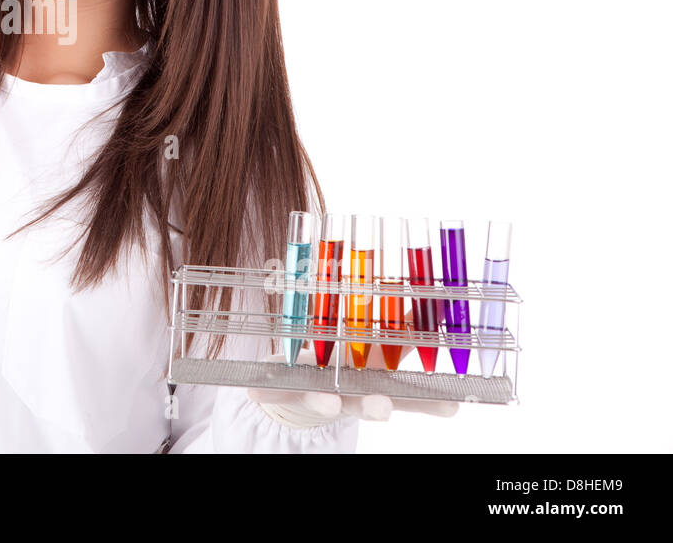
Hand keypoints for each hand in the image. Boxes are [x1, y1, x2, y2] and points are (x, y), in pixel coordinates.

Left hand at [245, 315, 460, 423]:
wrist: (300, 386)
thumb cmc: (344, 360)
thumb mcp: (375, 344)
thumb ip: (405, 324)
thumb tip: (435, 294)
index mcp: (375, 383)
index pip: (406, 394)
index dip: (429, 402)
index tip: (452, 406)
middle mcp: (349, 395)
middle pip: (368, 406)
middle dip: (377, 408)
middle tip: (385, 408)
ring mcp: (316, 394)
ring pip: (323, 402)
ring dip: (325, 402)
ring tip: (327, 404)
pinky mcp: (282, 390)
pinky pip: (270, 391)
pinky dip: (262, 389)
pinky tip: (251, 388)